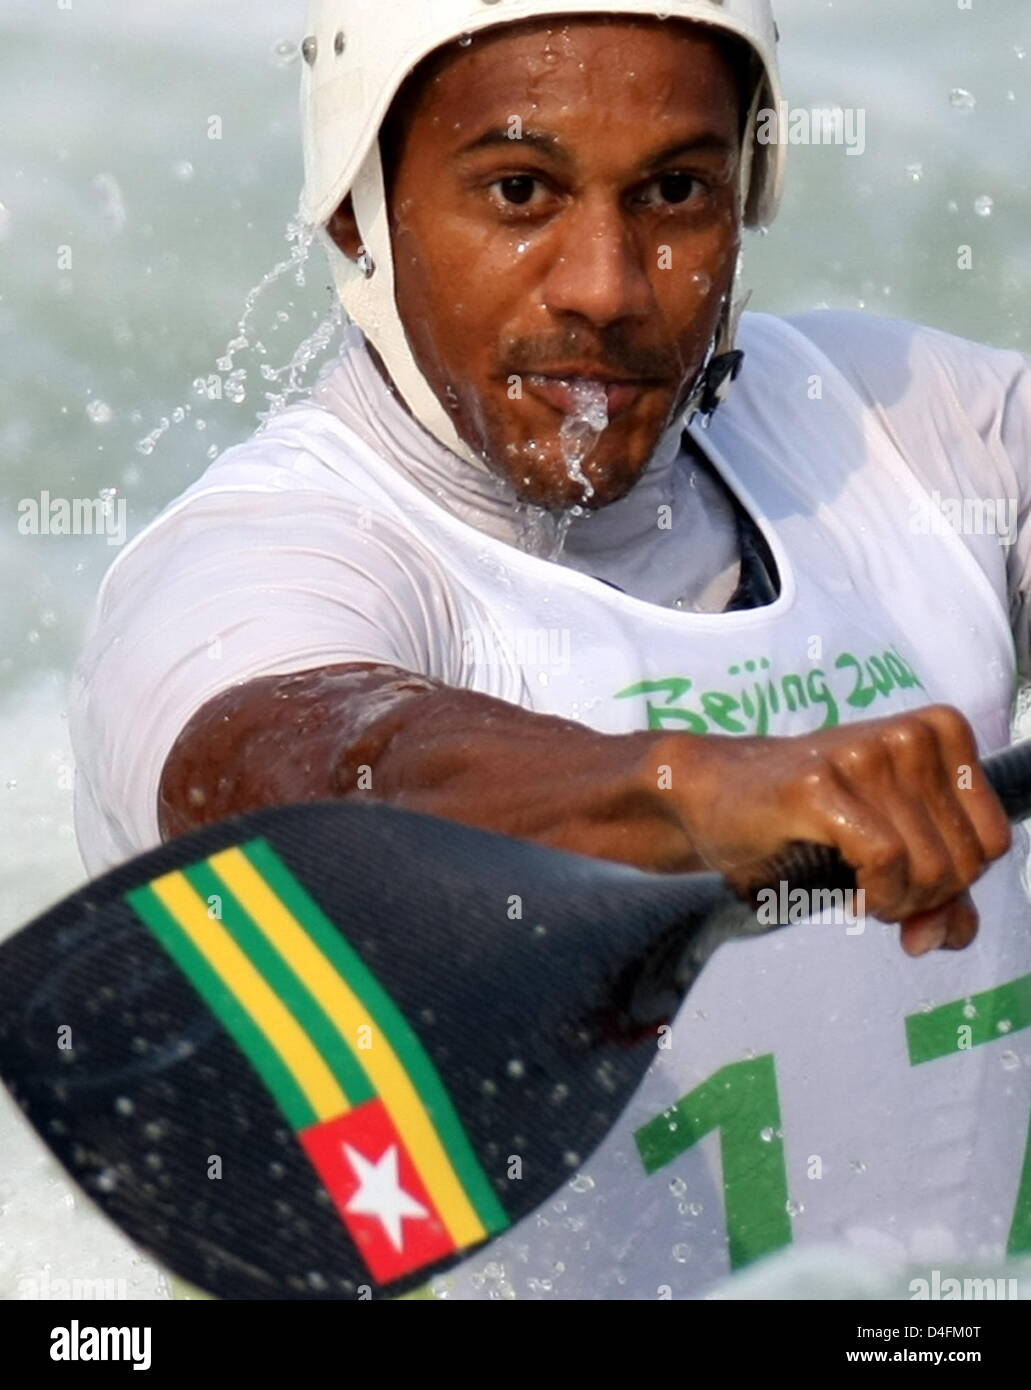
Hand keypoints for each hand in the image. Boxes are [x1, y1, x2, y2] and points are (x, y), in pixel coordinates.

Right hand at [666, 706, 1011, 955]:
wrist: (712, 795)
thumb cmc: (803, 819)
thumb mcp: (888, 851)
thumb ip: (936, 893)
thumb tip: (944, 939)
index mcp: (939, 732)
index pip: (994, 839)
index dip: (960, 884)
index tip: (913, 889)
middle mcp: (909, 734)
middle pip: (966, 860)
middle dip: (926, 900)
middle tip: (880, 898)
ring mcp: (864, 753)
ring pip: (928, 866)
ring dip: (897, 904)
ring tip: (860, 894)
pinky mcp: (819, 782)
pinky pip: (885, 861)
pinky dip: (876, 895)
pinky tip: (851, 896)